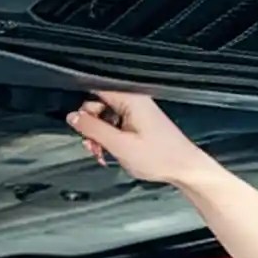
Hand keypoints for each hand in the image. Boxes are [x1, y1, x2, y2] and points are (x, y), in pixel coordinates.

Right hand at [65, 91, 216, 184]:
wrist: (184, 168)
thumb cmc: (161, 157)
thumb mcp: (119, 145)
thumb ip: (93, 129)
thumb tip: (73, 117)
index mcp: (130, 99)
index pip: (95, 90)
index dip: (84, 108)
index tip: (80, 125)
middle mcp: (134, 101)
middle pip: (98, 106)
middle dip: (91, 127)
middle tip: (94, 146)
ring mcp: (137, 111)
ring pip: (106, 117)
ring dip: (100, 136)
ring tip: (104, 153)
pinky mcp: (140, 122)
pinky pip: (117, 125)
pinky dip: (111, 139)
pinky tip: (112, 152)